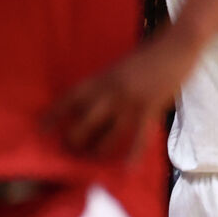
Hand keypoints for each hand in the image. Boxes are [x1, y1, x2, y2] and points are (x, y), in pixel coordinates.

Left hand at [45, 30, 195, 160]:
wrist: (176, 47)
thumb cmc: (150, 55)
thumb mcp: (120, 67)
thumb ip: (107, 83)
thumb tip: (96, 102)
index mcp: (102, 78)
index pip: (70, 99)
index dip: (55, 114)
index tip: (41, 128)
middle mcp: (110, 92)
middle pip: (84, 122)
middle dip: (75, 138)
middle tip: (70, 150)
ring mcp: (130, 103)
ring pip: (107, 134)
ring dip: (97, 150)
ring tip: (91, 160)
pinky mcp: (149, 110)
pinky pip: (138, 138)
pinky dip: (133, 155)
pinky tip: (127, 169)